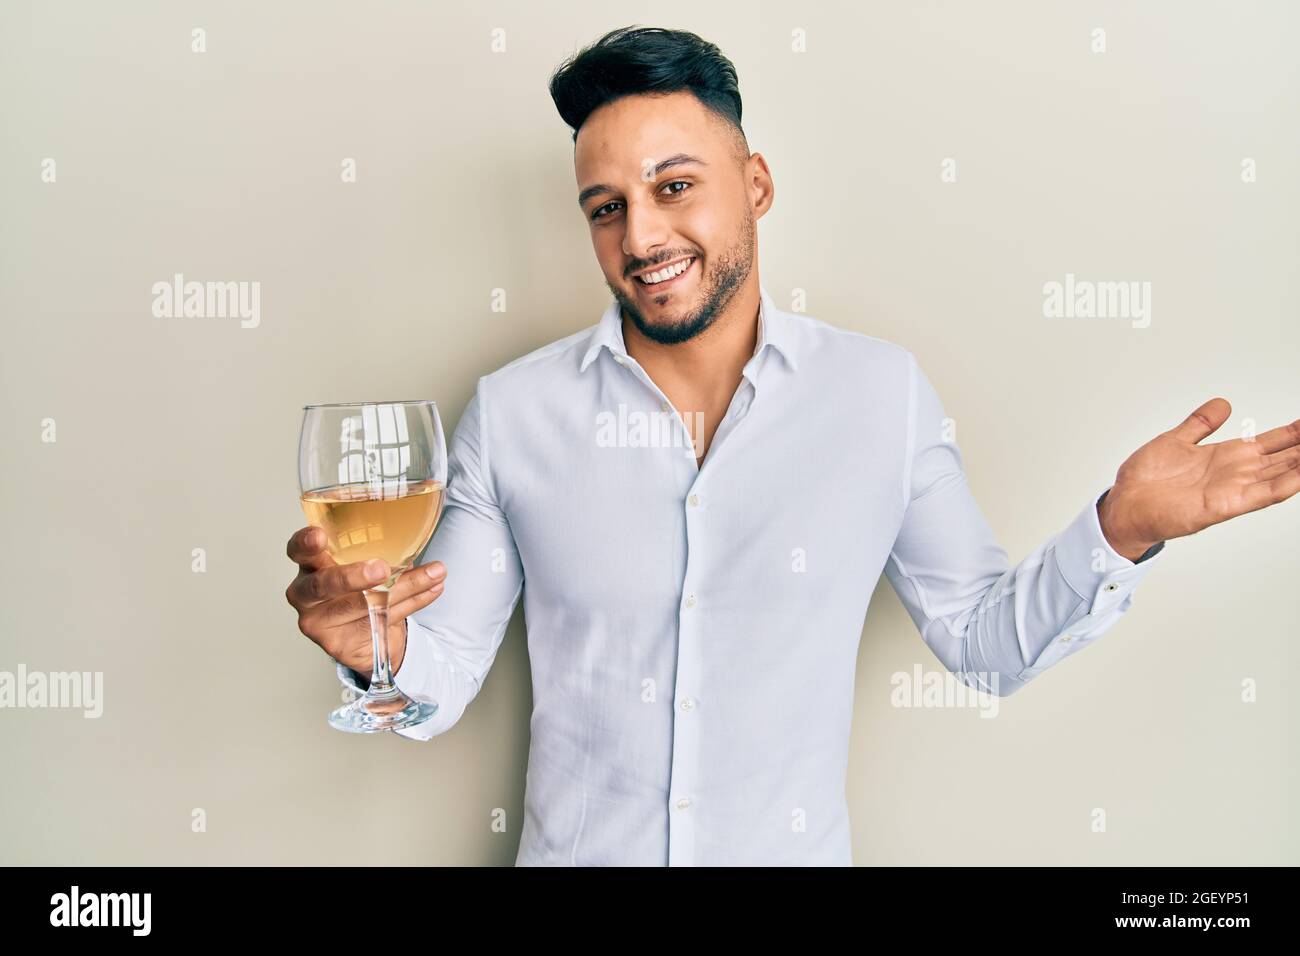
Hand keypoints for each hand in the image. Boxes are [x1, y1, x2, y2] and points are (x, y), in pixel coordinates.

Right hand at [284, 527, 446, 676]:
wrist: (360, 632)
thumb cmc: (354, 587)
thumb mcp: (357, 561)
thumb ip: (374, 547)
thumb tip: (415, 530)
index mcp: (308, 565)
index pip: (298, 551)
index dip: (305, 544)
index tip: (319, 537)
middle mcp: (306, 594)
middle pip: (323, 585)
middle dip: (353, 577)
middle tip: (381, 569)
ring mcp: (320, 623)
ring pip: (364, 605)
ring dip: (406, 587)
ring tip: (435, 573)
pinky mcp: (339, 645)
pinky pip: (382, 621)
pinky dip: (414, 603)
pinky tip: (433, 589)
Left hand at [1097, 398, 1299, 560]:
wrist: (1124, 505)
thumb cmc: (1146, 480)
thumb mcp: (1176, 440)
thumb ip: (1200, 423)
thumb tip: (1223, 404)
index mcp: (1227, 456)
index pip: (1272, 441)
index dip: (1295, 432)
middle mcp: (1235, 472)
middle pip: (1284, 457)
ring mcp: (1232, 489)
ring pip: (1280, 474)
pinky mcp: (1222, 506)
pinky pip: (1260, 495)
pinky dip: (1284, 485)